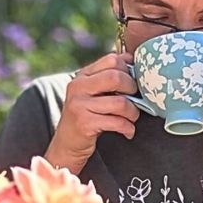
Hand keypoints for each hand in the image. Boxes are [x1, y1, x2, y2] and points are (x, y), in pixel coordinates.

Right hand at [45, 51, 139, 173]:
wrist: (67, 144)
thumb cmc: (87, 116)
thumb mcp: (92, 92)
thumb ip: (108, 75)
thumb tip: (131, 58)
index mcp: (82, 75)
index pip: (112, 60)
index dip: (128, 70)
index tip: (132, 84)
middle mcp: (78, 87)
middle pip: (116, 77)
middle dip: (132, 89)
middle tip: (134, 100)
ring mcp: (79, 105)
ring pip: (120, 102)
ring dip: (133, 113)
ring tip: (131, 118)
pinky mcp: (84, 123)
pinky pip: (117, 122)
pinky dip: (128, 128)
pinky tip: (127, 131)